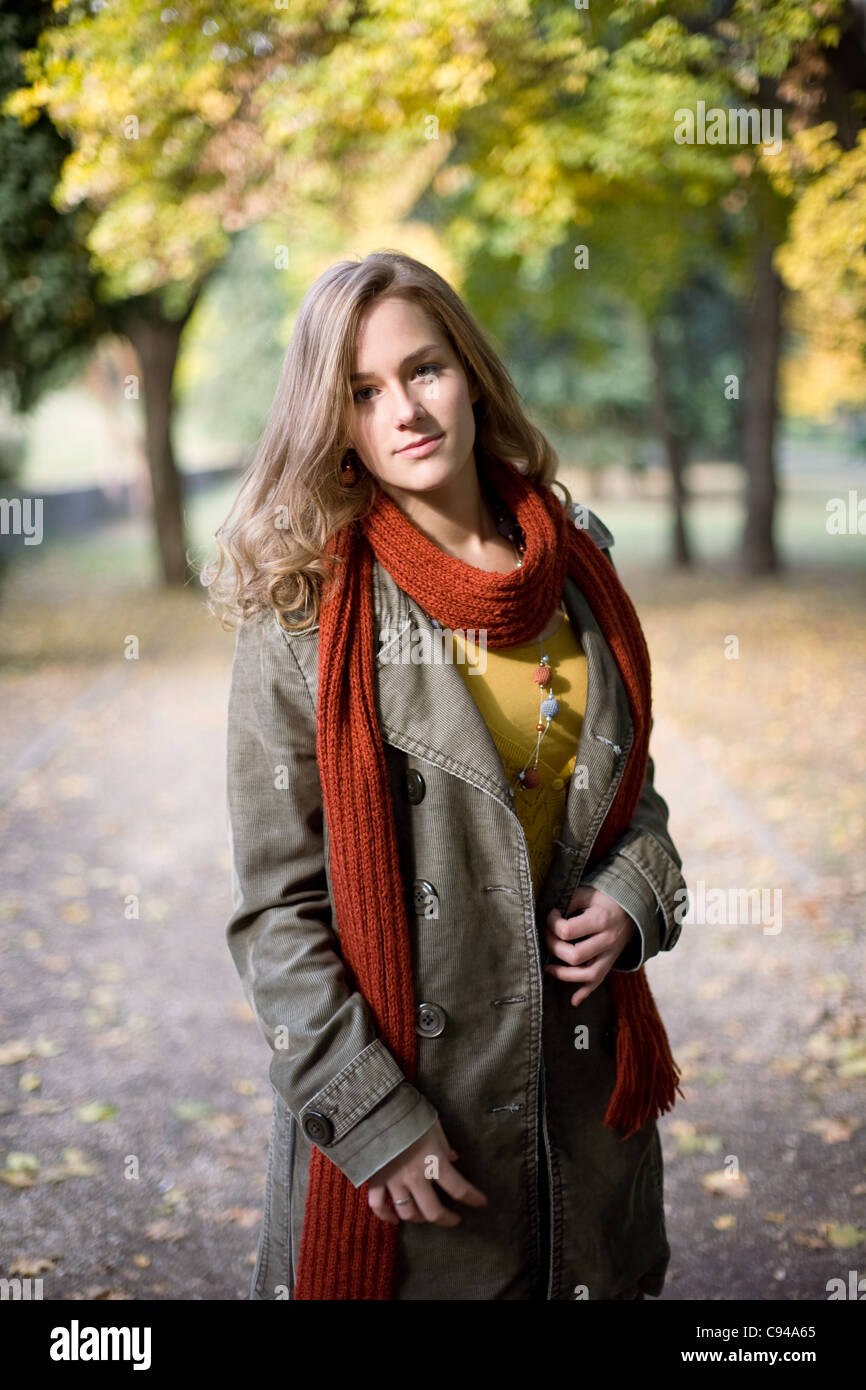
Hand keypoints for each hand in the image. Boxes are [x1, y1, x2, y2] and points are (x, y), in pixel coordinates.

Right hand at [366, 1118, 487, 1227]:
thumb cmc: (409, 1113)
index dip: (472, 1198)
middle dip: (446, 1219)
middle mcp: (414, 1176)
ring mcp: (393, 1180)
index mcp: (433, 1161)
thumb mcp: (433, 1125)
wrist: (376, 1107)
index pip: (458, 1188)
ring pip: (407, 1212)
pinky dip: (386, 1215)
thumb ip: (443, 1144)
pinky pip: (378, 1205)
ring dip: (419, 1218)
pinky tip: (394, 1220)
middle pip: (432, 1211)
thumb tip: (453, 1158)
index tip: (481, 1203)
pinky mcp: (375, 1179)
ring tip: (425, 1216)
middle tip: (454, 1219)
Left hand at [544, 885, 637, 1006]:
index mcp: (600, 920)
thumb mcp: (587, 893)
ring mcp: (610, 955)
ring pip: (587, 975)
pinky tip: (573, 1000)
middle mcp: (607, 940)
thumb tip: (549, 916)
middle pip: (574, 956)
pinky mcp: (610, 963)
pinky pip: (599, 981)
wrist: (632, 908)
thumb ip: (569, 902)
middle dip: (554, 947)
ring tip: (548, 967)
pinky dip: (585, 992)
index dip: (552, 924)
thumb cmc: (604, 899)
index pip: (567, 931)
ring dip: (564, 974)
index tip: (550, 915)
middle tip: (547, 936)